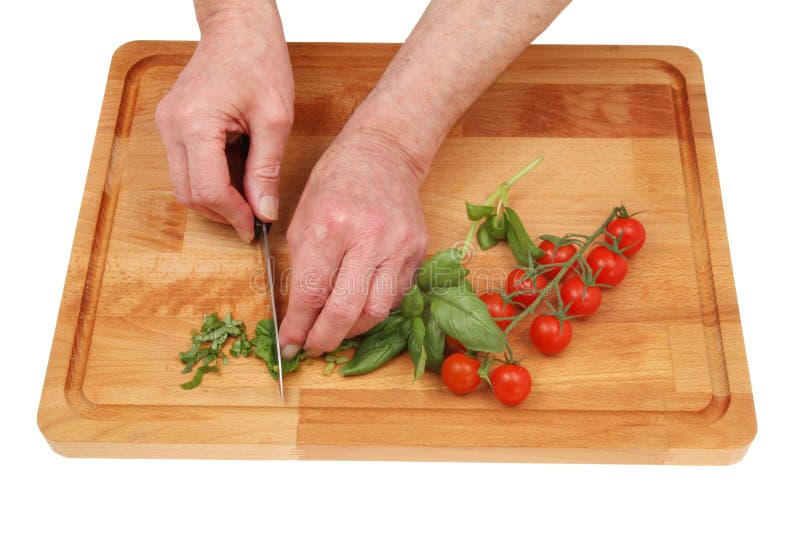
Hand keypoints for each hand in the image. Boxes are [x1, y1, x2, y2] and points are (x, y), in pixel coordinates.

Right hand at [155, 3, 292, 241]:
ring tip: (247, 198)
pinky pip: (184, 165)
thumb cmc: (259, 60)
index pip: (209, 190)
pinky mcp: (171, 122)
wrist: (238, 26)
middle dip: (222, 212)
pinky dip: (207, 179)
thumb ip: (267, 170)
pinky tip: (234, 176)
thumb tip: (265, 211)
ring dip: (214, 198)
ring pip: (182, 184)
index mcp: (195, 124)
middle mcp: (172, 126)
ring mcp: (167, 124)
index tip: (255, 227)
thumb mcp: (275, 120)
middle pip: (189, 193)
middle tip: (254, 218)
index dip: (234, 215)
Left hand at [279, 129, 429, 356]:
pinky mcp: (418, 251)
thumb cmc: (336, 180)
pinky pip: (395, 296)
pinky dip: (373, 309)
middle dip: (324, 338)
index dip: (297, 326)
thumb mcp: (303, 214)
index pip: (311, 291)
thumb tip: (297, 314)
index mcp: (331, 224)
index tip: (288, 344)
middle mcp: (368, 237)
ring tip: (335, 330)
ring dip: (352, 330)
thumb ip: (300, 265)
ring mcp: (399, 245)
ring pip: (376, 311)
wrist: (384, 153)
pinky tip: (358, 307)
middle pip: (346, 310)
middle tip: (312, 347)